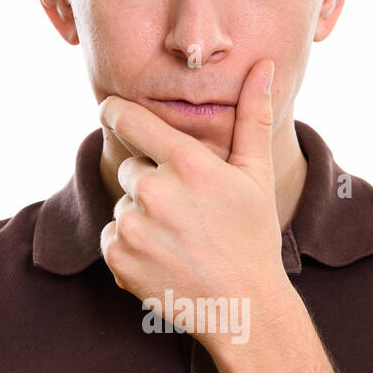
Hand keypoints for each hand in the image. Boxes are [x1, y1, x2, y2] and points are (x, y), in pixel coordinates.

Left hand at [98, 59, 291, 353]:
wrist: (244, 307)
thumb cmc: (253, 238)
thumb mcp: (257, 175)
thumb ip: (253, 116)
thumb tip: (262, 66)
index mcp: (186, 163)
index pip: (127, 118)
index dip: (115, 112)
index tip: (111, 111)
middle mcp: (153, 191)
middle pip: (131, 169)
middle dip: (151, 184)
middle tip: (187, 213)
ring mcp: (132, 227)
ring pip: (123, 205)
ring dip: (142, 218)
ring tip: (179, 240)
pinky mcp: (117, 258)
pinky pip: (112, 237)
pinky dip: (130, 247)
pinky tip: (164, 259)